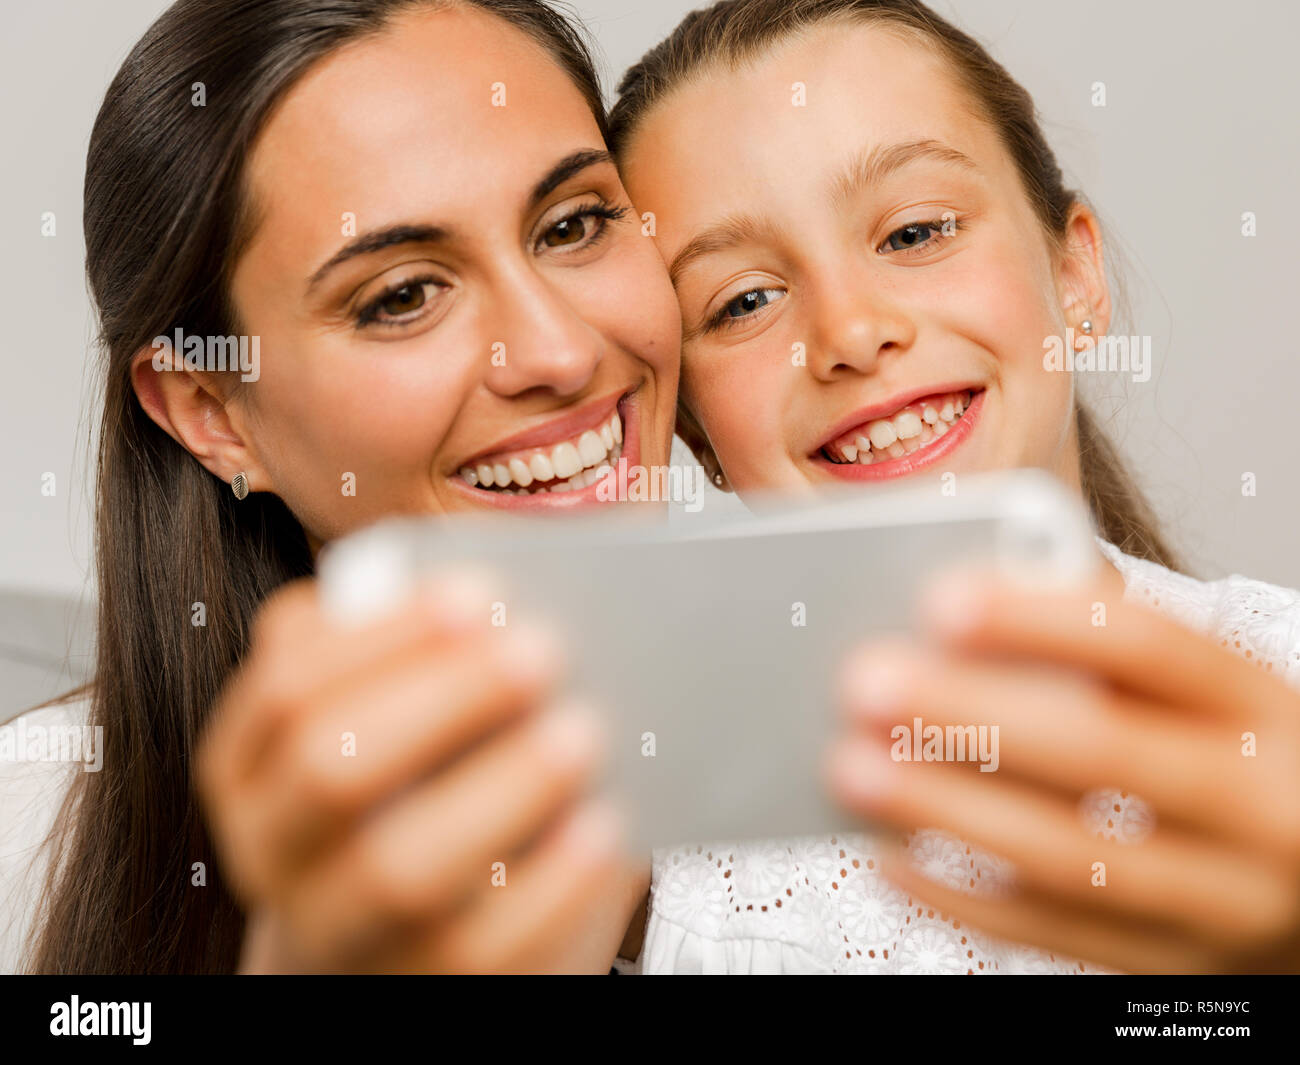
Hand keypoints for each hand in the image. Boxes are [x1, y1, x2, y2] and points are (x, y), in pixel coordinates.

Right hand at [196, 572, 645, 972]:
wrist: (410, 949)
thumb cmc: (416, 803)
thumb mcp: (395, 726)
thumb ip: (423, 662)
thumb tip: (520, 603)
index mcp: (253, 769)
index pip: (285, 690)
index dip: (380, 636)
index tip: (477, 594)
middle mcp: (278, 855)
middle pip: (331, 768)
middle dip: (444, 697)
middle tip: (543, 650)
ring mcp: (344, 935)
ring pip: (397, 869)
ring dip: (501, 788)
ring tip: (584, 730)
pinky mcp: (427, 989)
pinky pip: (482, 946)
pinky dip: (551, 882)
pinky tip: (605, 823)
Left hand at [826, 565, 1299, 972]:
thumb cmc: (1233, 760)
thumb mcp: (1208, 696)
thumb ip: (1108, 649)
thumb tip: (963, 612)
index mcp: (1260, 707)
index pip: (1148, 646)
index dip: (1040, 620)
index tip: (939, 600)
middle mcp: (1258, 804)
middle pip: (1101, 749)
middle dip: (972, 715)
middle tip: (863, 684)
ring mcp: (1222, 899)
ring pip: (1070, 857)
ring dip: (947, 810)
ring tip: (851, 767)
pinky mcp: (1174, 966)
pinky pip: (1054, 935)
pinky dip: (960, 899)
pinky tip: (888, 856)